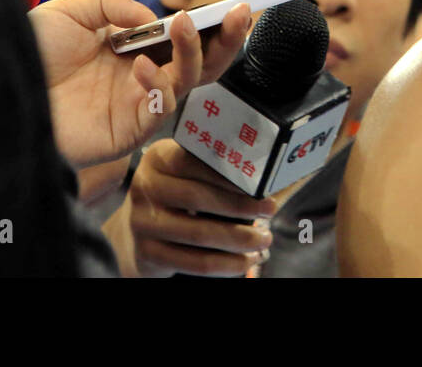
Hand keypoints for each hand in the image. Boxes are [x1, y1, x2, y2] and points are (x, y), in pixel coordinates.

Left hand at [29, 0, 251, 168]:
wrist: (2, 91)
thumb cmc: (34, 56)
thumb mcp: (71, 11)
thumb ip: (112, 3)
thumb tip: (151, 18)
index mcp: (137, 50)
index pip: (186, 38)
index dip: (214, 24)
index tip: (237, 5)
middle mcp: (144, 77)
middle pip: (202, 63)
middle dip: (227, 40)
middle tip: (240, 14)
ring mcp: (138, 104)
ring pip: (188, 83)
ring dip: (193, 52)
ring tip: (182, 25)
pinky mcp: (128, 132)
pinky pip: (159, 111)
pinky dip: (158, 86)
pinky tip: (141, 66)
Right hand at [103, 139, 277, 276]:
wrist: (143, 226)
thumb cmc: (181, 191)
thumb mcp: (191, 171)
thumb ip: (222, 167)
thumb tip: (279, 171)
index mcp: (159, 157)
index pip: (195, 161)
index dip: (230, 172)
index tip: (263, 183)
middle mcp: (145, 186)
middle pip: (197, 197)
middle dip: (240, 206)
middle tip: (270, 210)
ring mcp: (142, 222)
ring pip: (199, 233)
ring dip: (238, 239)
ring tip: (263, 239)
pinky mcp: (148, 253)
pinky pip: (194, 263)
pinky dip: (226, 264)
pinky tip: (246, 260)